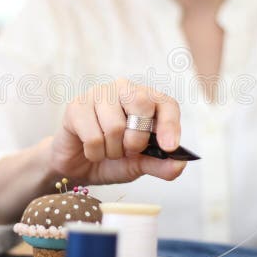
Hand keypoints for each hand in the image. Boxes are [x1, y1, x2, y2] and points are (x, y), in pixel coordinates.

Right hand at [48, 78, 185, 183]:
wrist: (77, 167)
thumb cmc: (111, 159)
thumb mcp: (139, 165)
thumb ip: (160, 165)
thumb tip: (180, 163)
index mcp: (146, 99)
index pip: (166, 103)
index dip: (170, 124)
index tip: (169, 147)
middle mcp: (124, 90)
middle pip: (141, 104)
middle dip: (136, 139)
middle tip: (127, 151)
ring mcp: (99, 94)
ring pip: (115, 126)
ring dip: (112, 151)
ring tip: (107, 151)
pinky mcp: (76, 106)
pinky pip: (93, 137)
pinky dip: (94, 153)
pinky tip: (91, 150)